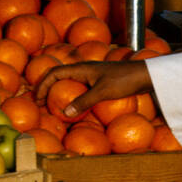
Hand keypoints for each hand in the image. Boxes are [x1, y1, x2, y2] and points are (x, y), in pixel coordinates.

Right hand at [33, 60, 152, 117]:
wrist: (144, 75)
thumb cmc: (123, 81)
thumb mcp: (102, 92)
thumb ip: (84, 102)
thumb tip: (65, 113)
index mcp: (80, 68)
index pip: (54, 73)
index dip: (43, 85)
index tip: (38, 99)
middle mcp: (83, 69)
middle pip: (58, 76)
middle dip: (46, 87)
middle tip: (40, 102)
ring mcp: (91, 75)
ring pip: (68, 81)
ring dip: (58, 91)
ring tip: (54, 105)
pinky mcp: (99, 81)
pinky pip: (80, 87)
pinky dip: (72, 95)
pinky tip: (76, 106)